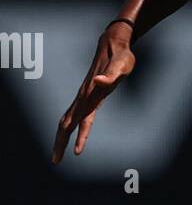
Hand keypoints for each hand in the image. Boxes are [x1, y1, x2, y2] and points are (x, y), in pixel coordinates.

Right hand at [52, 26, 135, 163]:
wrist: (113, 44)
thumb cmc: (121, 56)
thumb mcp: (121, 66)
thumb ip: (111, 75)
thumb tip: (99, 82)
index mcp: (90, 94)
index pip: (80, 120)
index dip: (78, 137)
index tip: (76, 153)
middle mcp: (84, 96)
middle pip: (66, 123)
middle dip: (60, 143)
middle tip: (56, 161)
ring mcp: (84, 96)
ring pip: (68, 120)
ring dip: (61, 137)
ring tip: (59, 154)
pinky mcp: (87, 95)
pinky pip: (75, 116)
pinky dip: (70, 128)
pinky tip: (71, 135)